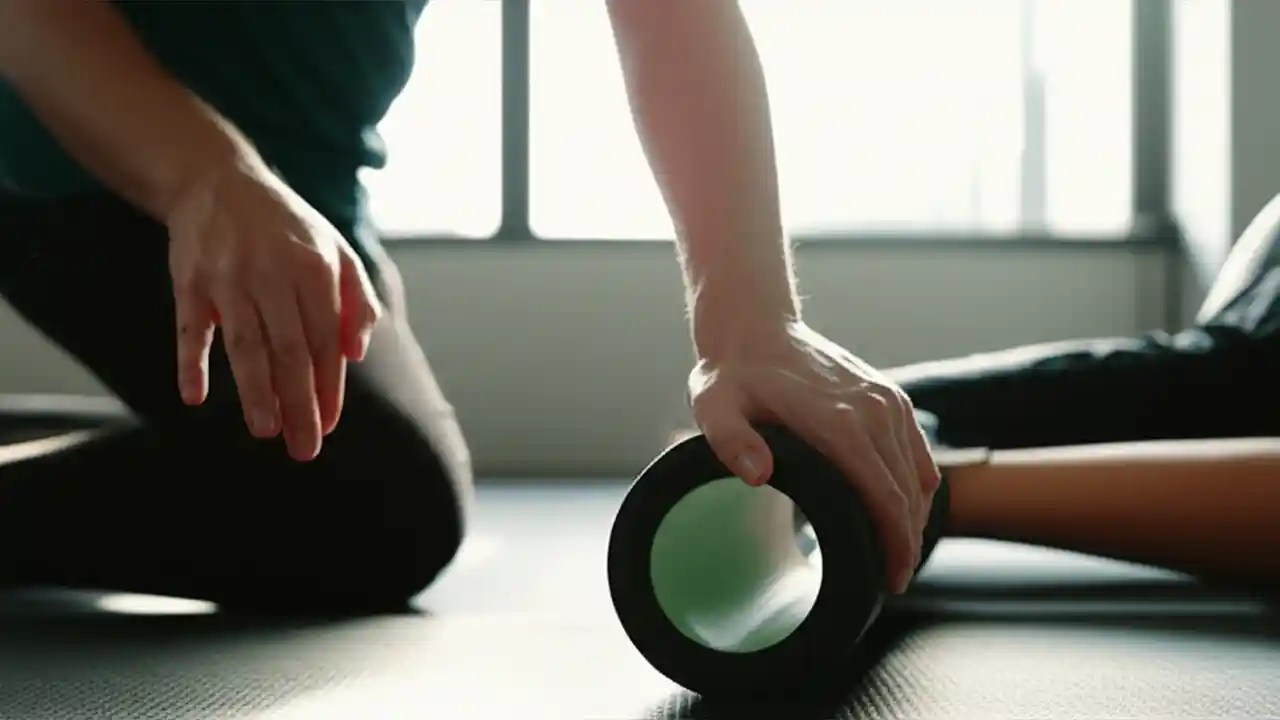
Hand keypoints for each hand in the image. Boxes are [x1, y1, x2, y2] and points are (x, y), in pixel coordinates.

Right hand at [165, 155, 381, 460]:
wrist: (219, 182)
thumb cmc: (288, 229)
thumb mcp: (336, 252)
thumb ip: (356, 301)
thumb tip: (356, 355)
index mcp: (315, 270)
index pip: (326, 342)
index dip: (329, 387)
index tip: (330, 425)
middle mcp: (273, 274)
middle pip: (289, 351)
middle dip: (299, 403)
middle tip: (304, 447)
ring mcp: (228, 278)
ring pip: (245, 345)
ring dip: (255, 392)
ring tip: (266, 431)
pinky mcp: (189, 280)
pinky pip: (191, 328)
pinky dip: (192, 362)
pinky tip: (194, 396)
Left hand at [687, 320, 941, 592]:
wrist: (755, 326)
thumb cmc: (731, 374)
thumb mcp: (713, 406)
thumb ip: (730, 440)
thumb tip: (759, 476)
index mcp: (838, 420)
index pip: (885, 495)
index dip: (894, 544)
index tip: (891, 580)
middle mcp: (874, 410)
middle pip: (908, 493)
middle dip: (906, 542)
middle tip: (892, 581)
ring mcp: (887, 401)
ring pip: (919, 475)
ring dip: (914, 519)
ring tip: (895, 555)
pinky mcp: (891, 397)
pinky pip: (918, 453)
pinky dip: (917, 488)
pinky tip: (903, 513)